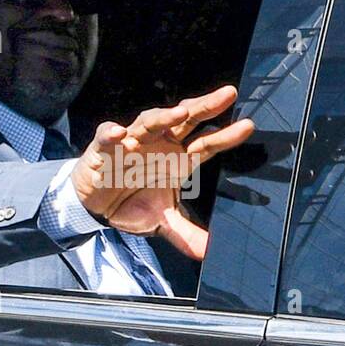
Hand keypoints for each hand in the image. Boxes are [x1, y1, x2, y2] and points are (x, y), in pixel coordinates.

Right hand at [71, 85, 254, 259]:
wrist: (97, 204)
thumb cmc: (133, 202)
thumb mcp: (162, 221)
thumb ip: (185, 234)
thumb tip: (209, 251)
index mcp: (178, 159)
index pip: (207, 144)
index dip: (226, 136)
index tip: (247, 126)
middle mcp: (160, 144)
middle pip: (186, 120)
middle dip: (206, 106)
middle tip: (227, 95)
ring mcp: (133, 141)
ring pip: (150, 121)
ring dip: (164, 117)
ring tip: (179, 113)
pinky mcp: (104, 147)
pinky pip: (107, 136)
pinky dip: (112, 133)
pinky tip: (119, 133)